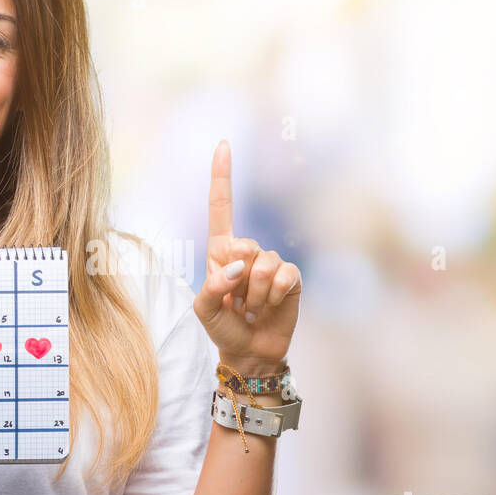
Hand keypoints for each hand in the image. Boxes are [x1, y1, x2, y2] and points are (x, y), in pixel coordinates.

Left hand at [192, 140, 301, 375]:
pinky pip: (284, 277)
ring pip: (263, 266)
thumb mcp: (204, 309)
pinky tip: (272, 306)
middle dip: (236, 279)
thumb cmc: (223, 327)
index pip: (221, 208)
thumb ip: (213, 285)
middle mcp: (247, 251)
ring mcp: (271, 263)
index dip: (222, 176)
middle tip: (237, 301)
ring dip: (255, 295)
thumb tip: (240, 265)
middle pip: (243, 245)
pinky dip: (275, 296)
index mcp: (220, 251)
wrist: (250, 351)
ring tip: (252, 308)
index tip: (224, 144)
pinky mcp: (291, 278)